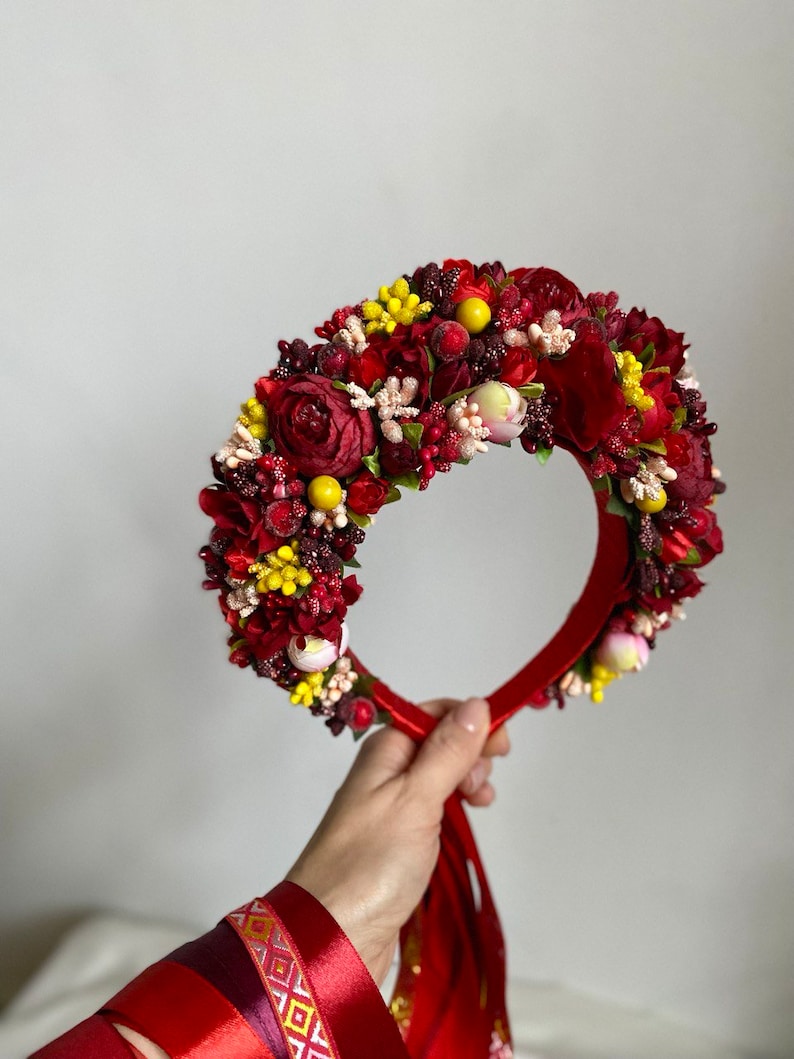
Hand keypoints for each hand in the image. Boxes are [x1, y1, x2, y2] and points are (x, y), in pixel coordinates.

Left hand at [286, 697, 509, 984]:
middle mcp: (384, 773)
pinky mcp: (398, 842)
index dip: (470, 721)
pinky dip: (455, 807)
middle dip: (470, 752)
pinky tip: (468, 817)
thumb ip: (447, 751)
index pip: (433, 714)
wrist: (331, 936)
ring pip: (439, 776)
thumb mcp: (415, 798)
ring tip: (481, 800)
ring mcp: (390, 808)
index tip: (503, 744)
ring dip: (466, 779)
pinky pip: (433, 808)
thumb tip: (476, 705)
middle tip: (483, 782)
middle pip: (438, 742)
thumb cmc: (369, 863)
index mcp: (384, 751)